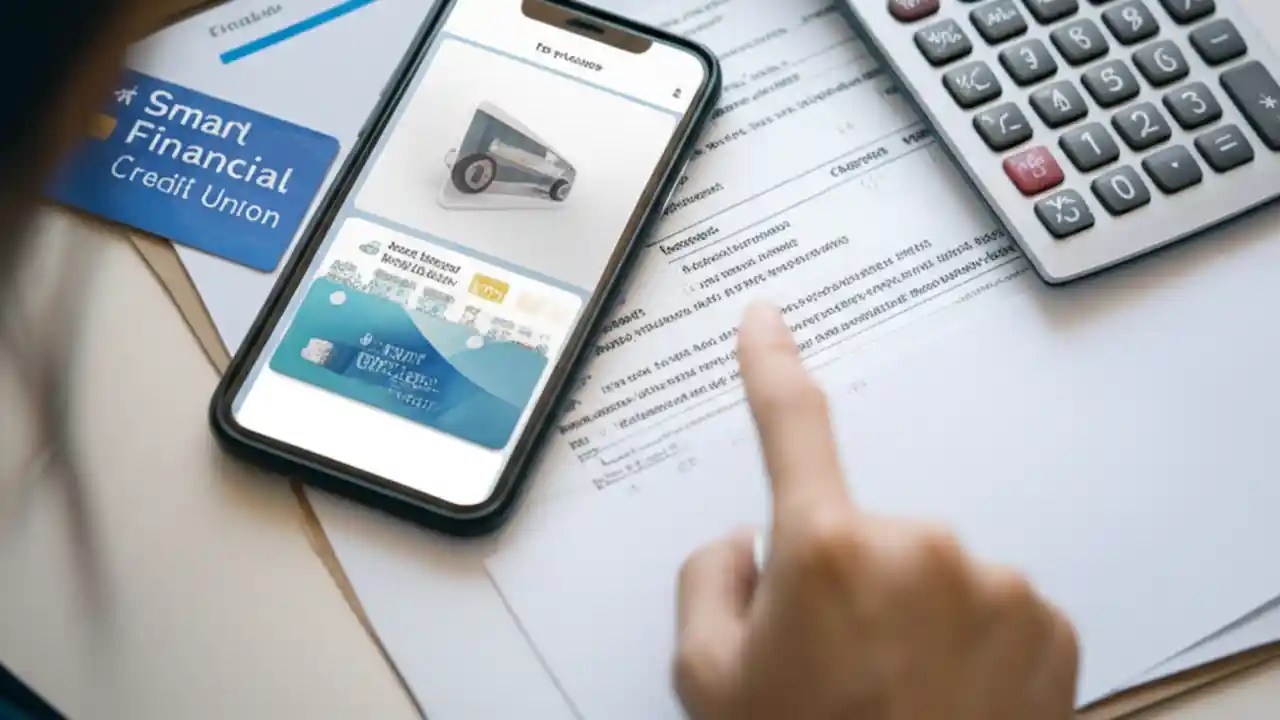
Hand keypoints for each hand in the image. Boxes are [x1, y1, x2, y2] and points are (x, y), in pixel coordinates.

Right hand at [674, 301, 1077, 719]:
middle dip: (846, 577)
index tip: (767, 323)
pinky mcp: (1044, 618)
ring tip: (895, 691)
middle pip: (862, 532)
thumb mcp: (708, 683)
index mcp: (825, 549)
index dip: (772, 366)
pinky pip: (988, 604)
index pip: (791, 426)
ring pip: (929, 572)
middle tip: (836, 661)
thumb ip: (707, 583)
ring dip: (911, 614)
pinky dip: (968, 639)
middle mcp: (916, 547)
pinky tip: (947, 695)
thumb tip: (745, 542)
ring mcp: (989, 581)